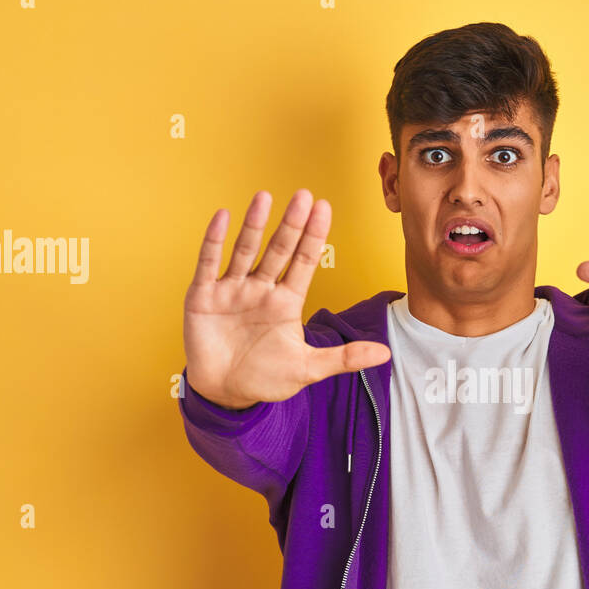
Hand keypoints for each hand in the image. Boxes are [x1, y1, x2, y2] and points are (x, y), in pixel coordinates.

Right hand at [183, 189, 390, 408]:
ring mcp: (232, 290)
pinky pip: (209, 264)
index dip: (313, 236)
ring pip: (245, 250)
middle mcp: (261, 289)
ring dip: (254, 225)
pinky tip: (223, 216)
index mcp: (286, 301)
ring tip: (265, 197)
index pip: (303, 262)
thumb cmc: (265, 377)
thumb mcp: (308, 368)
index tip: (323, 207)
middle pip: (278, 250)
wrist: (223, 393)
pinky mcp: (203, 296)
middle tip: (303, 195)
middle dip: (291, 224)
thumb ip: (344, 358)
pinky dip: (214, 241)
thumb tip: (385, 353)